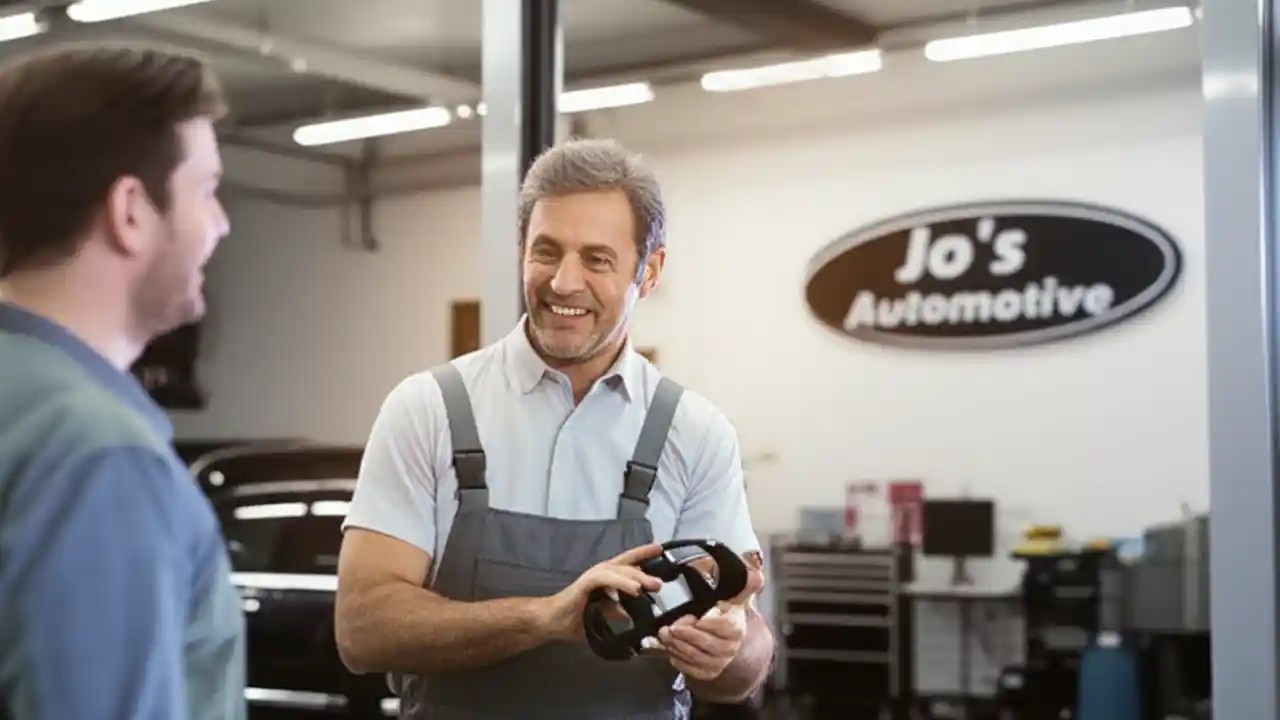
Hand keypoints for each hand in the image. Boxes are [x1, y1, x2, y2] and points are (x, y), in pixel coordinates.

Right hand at [537, 543, 663, 642]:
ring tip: (652, 585)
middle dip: (646, 569)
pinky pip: (606, 579)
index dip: (644, 554)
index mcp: (608, 578)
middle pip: (627, 564)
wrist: (552, 621)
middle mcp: (602, 572)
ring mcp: (593, 576)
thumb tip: (634, 612)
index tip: (661, 549)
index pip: (628, 562)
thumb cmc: (576, 617)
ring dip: (637, 577)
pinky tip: (633, 590)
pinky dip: (621, 583)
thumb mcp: (603, 615)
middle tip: (661, 582)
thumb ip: (618, 610)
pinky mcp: (585, 583)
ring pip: (619, 570)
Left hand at [647, 566, 764, 681]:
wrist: (727, 638)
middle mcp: (730, 648)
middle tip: (669, 627)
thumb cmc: (726, 613)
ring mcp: (719, 662)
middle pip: (706, 643)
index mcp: (736, 628)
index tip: (694, 616)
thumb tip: (756, 576)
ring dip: (676, 646)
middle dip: (685, 635)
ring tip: (664, 634)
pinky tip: (667, 647)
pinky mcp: (707, 673)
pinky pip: (689, 669)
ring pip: (695, 657)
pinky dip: (676, 658)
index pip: (723, 627)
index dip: (706, 623)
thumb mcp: (734, 596)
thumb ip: (744, 584)